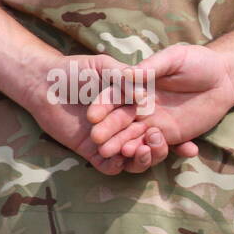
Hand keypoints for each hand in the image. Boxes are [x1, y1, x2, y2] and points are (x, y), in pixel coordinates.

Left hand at [19, 54, 169, 174]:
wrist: (42, 82)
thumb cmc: (74, 70)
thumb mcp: (104, 66)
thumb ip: (124, 77)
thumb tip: (143, 95)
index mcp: (132, 109)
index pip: (158, 125)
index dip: (175, 136)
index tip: (192, 145)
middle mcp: (124, 127)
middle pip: (149, 144)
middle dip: (161, 148)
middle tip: (161, 141)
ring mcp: (108, 141)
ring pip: (132, 157)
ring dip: (142, 158)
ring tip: (144, 150)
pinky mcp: (91, 152)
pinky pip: (110, 166)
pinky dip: (119, 165)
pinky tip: (123, 158)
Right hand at [87, 43, 233, 159]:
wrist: (224, 78)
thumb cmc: (197, 61)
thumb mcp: (173, 59)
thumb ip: (151, 68)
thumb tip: (128, 74)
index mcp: (136, 87)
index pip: (115, 98)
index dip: (103, 106)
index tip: (92, 116)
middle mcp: (142, 107)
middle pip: (122, 121)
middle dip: (110, 131)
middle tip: (98, 142)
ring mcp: (156, 122)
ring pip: (138, 136)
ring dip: (128, 145)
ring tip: (119, 154)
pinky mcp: (173, 134)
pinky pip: (163, 145)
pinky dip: (157, 150)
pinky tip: (149, 154)